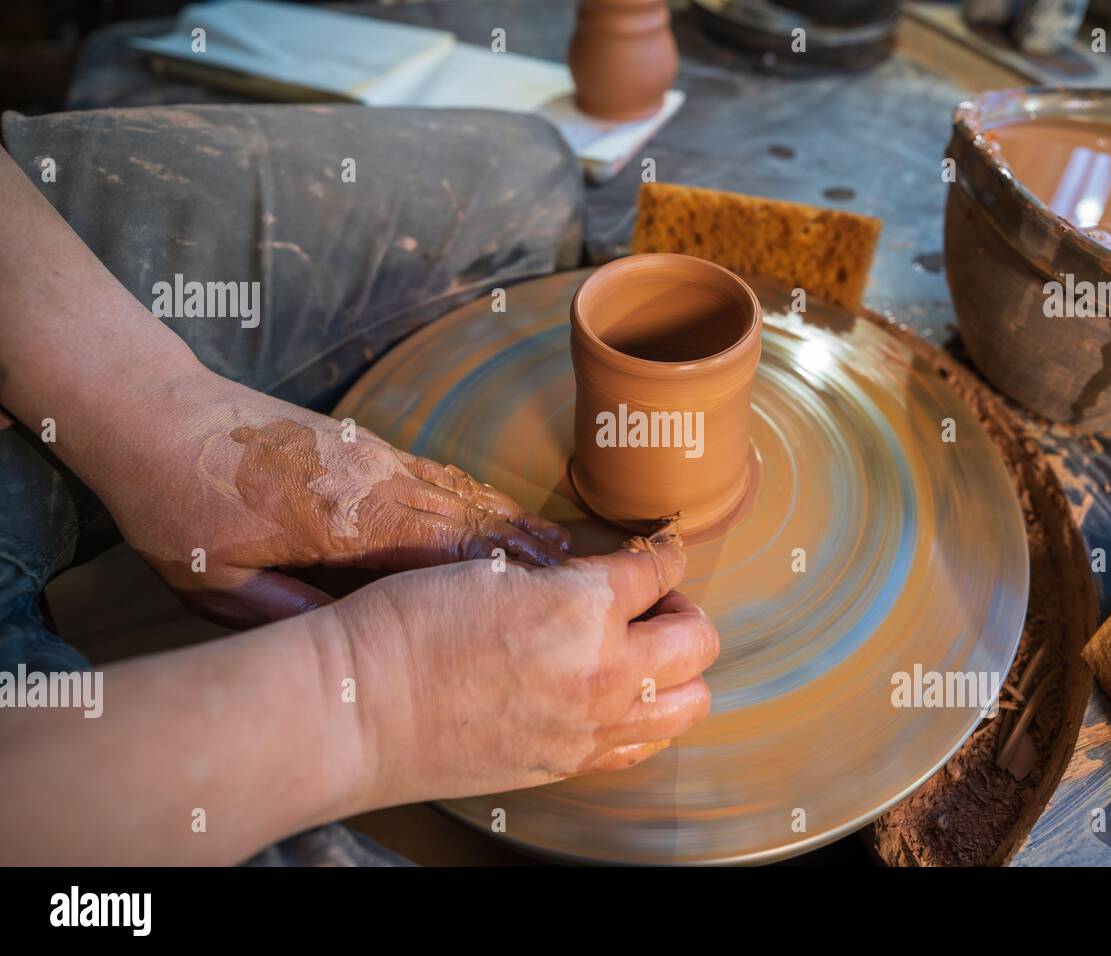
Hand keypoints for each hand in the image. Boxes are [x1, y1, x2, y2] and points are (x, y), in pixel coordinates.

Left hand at [86, 364, 569, 626]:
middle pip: (469, 516)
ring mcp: (373, 458)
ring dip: (513, 519)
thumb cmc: (178, 500)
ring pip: (461, 490)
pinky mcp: (365, 447)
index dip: (499, 578)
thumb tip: (349, 641)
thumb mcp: (216, 579)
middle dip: (528, 549)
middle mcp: (373, 482)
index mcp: (343, 519)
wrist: (154, 412)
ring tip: (563, 547)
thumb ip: (285, 611)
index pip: (441, 552)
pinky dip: (478, 496)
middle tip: (587, 577)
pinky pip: (438, 474)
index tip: (549, 599)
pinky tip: (501, 511)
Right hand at [323, 527, 717, 800]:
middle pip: (698, 640)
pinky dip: (647, 717)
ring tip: (641, 653)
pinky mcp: (570, 764)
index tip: (657, 551)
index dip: (660, 553)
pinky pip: (644, 745)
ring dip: (678, 670)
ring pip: (690, 702)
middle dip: (683, 611)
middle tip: (651, 604)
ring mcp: (592, 728)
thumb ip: (565, 580)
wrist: (358, 710)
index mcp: (586, 606)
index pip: (658, 569)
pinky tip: (615, 696)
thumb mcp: (495, 571)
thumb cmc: (407, 626)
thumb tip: (597, 584)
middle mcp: (605, 671)